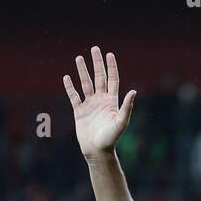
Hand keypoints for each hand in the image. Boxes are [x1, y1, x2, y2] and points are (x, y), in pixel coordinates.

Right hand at [63, 46, 135, 160]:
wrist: (97, 151)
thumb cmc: (111, 139)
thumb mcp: (121, 122)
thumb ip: (126, 107)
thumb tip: (134, 91)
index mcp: (112, 101)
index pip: (112, 80)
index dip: (111, 67)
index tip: (109, 54)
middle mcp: (101, 100)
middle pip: (99, 77)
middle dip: (97, 63)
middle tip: (94, 48)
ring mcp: (90, 105)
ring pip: (85, 84)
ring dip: (82, 71)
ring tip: (78, 58)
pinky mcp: (79, 111)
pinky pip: (73, 96)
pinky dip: (70, 87)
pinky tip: (67, 77)